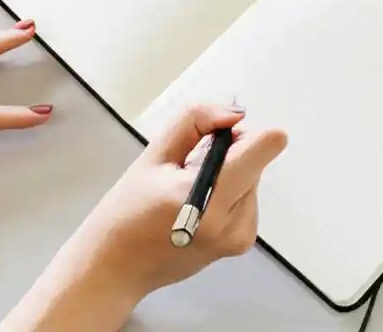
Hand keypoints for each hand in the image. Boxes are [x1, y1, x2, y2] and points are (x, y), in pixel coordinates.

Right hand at [0, 104, 287, 331]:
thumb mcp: (153, 155)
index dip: (243, 132)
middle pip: (258, 159)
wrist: (116, 268)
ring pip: (253, 177)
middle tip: (186, 172)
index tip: (215, 139)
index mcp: (208, 196)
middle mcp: (232, 220)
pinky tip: (197, 209)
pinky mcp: (241, 243)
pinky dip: (227, 195)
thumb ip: (197, 122)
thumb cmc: (126, 213)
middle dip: (228, 156)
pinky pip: (247, 199)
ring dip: (227, 176)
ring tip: (187, 194)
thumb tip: (237, 112)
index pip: (266, 144)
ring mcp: (240, 236)